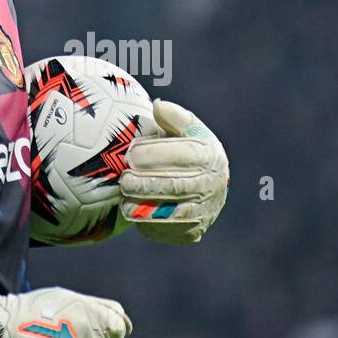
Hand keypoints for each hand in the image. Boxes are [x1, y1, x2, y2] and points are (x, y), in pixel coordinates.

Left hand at [119, 99, 228, 244]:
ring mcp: (206, 210)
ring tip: (124, 199)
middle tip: (124, 180)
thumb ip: (173, 117)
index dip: (157, 154)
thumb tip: (158, 106)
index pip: (186, 154)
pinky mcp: (193, 231)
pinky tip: (132, 213)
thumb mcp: (185, 129)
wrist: (202, 186)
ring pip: (174, 212)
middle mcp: (213, 184)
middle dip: (147, 183)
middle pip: (179, 185)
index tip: (132, 154)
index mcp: (211, 156)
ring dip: (146, 206)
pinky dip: (149, 224)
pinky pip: (170, 230)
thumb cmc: (186, 148)